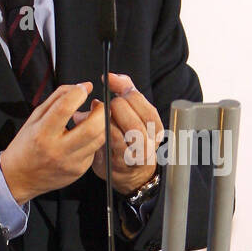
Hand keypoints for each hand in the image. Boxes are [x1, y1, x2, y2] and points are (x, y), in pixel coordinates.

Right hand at [0, 83, 103, 202]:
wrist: (20, 177)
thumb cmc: (26, 145)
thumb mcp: (35, 117)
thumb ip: (58, 98)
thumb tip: (84, 86)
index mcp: (42, 133)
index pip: (65, 108)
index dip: (78, 93)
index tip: (84, 89)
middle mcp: (58, 150)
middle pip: (92, 128)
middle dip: (101, 111)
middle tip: (99, 105)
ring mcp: (70, 163)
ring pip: (98, 139)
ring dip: (101, 124)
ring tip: (95, 118)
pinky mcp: (78, 171)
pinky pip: (93, 151)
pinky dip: (93, 140)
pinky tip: (85, 137)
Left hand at [73, 72, 164, 195]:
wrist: (130, 173)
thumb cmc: (129, 138)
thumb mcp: (132, 113)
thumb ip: (124, 92)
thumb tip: (110, 77)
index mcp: (155, 126)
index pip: (144, 103)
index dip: (124, 87)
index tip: (109, 79)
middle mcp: (150, 141)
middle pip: (136, 119)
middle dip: (118, 107)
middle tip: (107, 103)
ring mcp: (136, 155)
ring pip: (125, 133)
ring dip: (109, 120)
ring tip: (100, 114)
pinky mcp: (120, 163)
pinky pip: (111, 144)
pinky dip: (102, 132)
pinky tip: (96, 127)